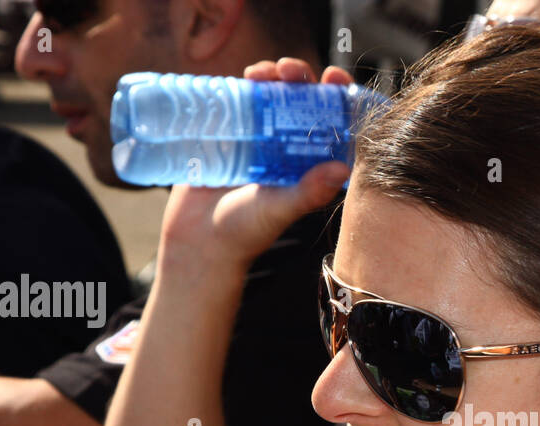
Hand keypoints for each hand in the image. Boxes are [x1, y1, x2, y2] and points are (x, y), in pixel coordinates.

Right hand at [157, 58, 354, 273]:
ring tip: (262, 72)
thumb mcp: (279, 210)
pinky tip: (243, 78)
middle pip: (298, 101)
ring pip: (269, 96)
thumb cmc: (244, 232)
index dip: (337, 98)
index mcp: (306, 164)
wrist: (197, 241)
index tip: (336, 78)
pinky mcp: (226, 134)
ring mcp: (255, 139)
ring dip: (271, 75)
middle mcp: (284, 148)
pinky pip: (237, 101)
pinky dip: (242, 84)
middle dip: (299, 78)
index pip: (330, 124)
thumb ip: (308, 193)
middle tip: (290, 70)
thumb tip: (341, 169)